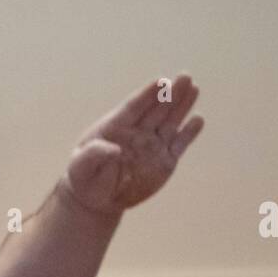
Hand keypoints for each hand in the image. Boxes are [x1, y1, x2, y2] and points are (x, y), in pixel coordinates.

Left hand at [59, 74, 203, 215]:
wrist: (96, 199)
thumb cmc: (84, 177)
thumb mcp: (80, 166)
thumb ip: (93, 154)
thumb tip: (114, 150)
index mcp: (116, 127)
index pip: (134, 107)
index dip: (147, 94)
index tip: (160, 82)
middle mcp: (137, 132)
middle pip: (156, 109)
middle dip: (171, 94)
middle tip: (185, 77)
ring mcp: (152, 146)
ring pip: (170, 122)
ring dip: (182, 106)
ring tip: (194, 88)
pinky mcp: (164, 161)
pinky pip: (178, 145)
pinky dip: (188, 134)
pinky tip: (197, 120)